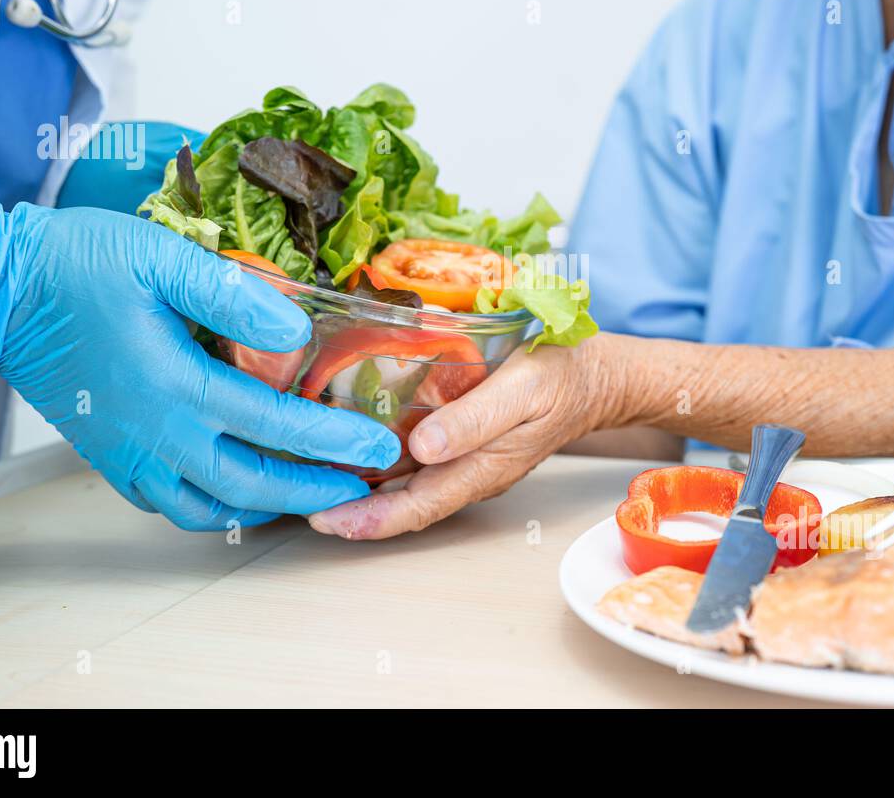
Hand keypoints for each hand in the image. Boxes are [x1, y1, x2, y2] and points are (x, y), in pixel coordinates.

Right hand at [0, 194, 399, 529]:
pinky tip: (238, 491)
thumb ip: (234, 297)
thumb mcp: (162, 258)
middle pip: (251, 485)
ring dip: (266, 507)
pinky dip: (213, 509)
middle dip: (314, 491)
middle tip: (360, 487)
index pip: (276, 425)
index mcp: (175, 385)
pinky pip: (168, 504)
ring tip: (310, 496)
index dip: (334, 441)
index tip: (377, 446)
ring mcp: (128, 453)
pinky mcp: (109, 456)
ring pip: (209, 508)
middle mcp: (154, 433)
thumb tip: (297, 336)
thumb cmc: (78, 265)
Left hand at [308, 335, 618, 538]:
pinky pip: (416, 455)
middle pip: (401, 502)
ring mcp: (464, 455)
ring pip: (404, 480)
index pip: (415, 508)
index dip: (367, 519)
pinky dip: (380, 456)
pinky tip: (352, 442)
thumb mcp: (523, 390)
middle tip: (295, 496)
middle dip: (350, 508)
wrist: (598, 374)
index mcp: (480, 468)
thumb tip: (421, 447)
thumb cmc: (564, 376)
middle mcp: (466, 470)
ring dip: (360, 484)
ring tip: (309, 475)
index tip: (322, 518)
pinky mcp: (462, 435)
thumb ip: (474, 419)